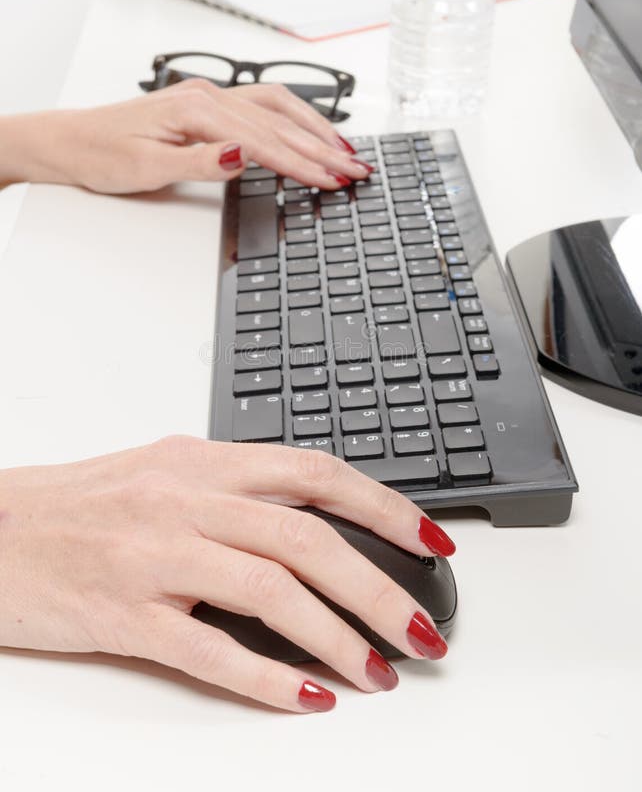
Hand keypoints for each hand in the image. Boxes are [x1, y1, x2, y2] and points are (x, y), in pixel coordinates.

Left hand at [0, 81, 372, 193]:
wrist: (75, 142)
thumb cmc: (105, 154)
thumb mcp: (147, 167)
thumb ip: (200, 161)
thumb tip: (242, 155)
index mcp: (196, 109)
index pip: (263, 141)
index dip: (303, 163)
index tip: (333, 180)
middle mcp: (209, 96)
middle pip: (279, 122)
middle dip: (323, 148)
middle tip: (357, 170)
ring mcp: (212, 97)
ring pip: (277, 108)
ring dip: (315, 129)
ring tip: (346, 151)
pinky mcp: (211, 105)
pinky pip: (263, 106)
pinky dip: (293, 119)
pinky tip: (310, 130)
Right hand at [0, 437, 454, 712]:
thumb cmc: (82, 505)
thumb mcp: (165, 473)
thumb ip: (237, 491)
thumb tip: (317, 522)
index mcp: (202, 460)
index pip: (314, 473)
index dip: (382, 506)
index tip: (428, 538)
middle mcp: (185, 499)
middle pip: (307, 538)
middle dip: (378, 587)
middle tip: (421, 628)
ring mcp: (154, 556)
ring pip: (271, 591)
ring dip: (338, 635)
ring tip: (378, 671)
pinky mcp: (123, 614)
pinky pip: (210, 650)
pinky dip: (269, 677)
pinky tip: (308, 695)